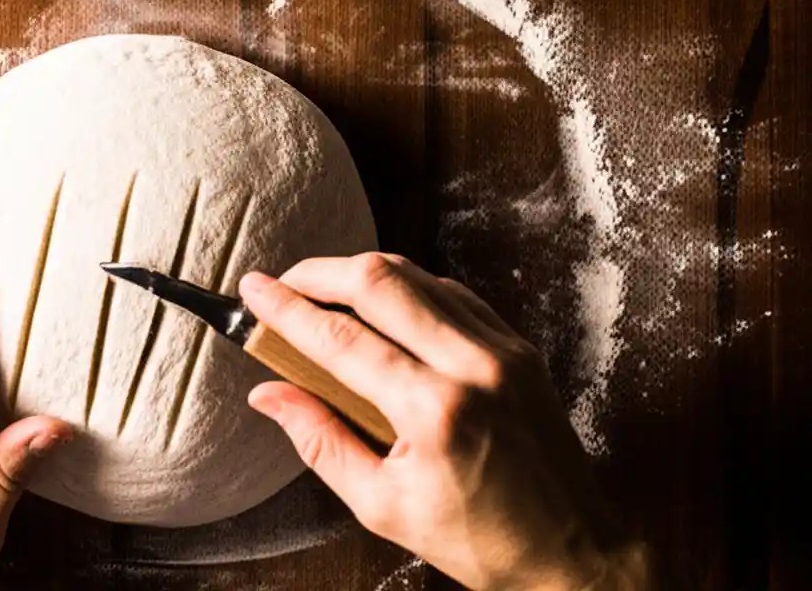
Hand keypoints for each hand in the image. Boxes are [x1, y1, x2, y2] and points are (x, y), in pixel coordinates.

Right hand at [239, 254, 649, 590]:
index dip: (286, 308)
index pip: (340, 338)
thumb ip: (318, 441)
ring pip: (418, 275)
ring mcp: (502, 349)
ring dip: (363, 274)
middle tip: (285, 283)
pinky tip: (384, 305)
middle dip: (320, 272)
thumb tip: (267, 395)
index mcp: (433, 410)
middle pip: (380, 280)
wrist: (570, 550)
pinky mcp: (519, 347)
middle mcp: (472, 365)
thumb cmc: (477, 538)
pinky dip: (410, 289)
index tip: (252, 291)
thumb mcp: (381, 505)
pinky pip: (453, 294)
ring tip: (325, 292)